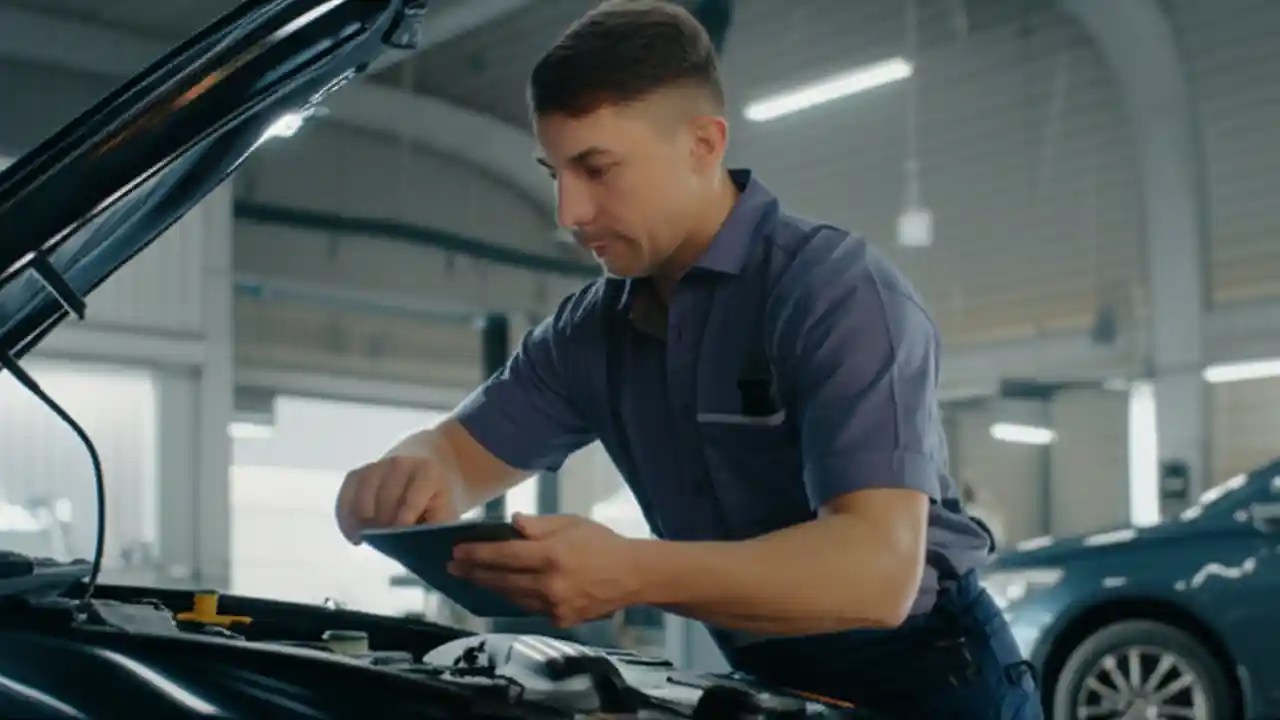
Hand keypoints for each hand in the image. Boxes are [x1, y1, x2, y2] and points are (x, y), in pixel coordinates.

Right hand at [335, 453, 463, 543]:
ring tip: (371, 538)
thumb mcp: (445, 512)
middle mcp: (400, 464)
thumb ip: (437, 528)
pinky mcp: (357, 475)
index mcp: (427, 472)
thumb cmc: (435, 500)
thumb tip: (425, 549)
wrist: (424, 472)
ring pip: (362, 496)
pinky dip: (346, 519)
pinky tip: (355, 535)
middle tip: (387, 540)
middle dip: (385, 522)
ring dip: (364, 521)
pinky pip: (345, 497)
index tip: (400, 532)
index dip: (407, 514)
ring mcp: (376, 467)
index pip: (414, 493)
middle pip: (386, 497)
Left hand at [449, 514, 640, 627]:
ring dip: (490, 587)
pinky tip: (502, 590)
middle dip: (474, 573)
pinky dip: (513, 597)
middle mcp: (549, 584)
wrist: (632, 576)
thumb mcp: (571, 522)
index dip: (477, 554)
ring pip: (511, 597)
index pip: (503, 555)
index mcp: (551, 555)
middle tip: (453, 568)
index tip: (456, 552)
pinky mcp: (559, 620)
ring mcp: (554, 606)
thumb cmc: (601, 542)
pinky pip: (529, 608)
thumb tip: (511, 524)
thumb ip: (539, 525)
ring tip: (473, 578)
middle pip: (501, 580)